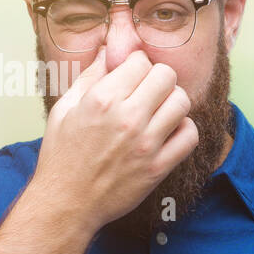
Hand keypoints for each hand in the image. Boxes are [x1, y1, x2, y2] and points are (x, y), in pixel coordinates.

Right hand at [30, 47, 198, 233]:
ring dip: (173, 103)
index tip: (132, 77)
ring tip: (159, 112)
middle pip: (167, 76)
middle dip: (158, 79)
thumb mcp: (65, 108)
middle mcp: (127, 118)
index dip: (137, 66)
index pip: (140, 61)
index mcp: (101, 99)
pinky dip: (184, 130)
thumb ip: (90, 76)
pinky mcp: (159, 167)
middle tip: (148, 92)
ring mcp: (146, 143)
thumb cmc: (62, 155)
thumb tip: (109, 50)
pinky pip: (190, 135)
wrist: (67, 202)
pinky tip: (169, 132)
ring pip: (183, 102)